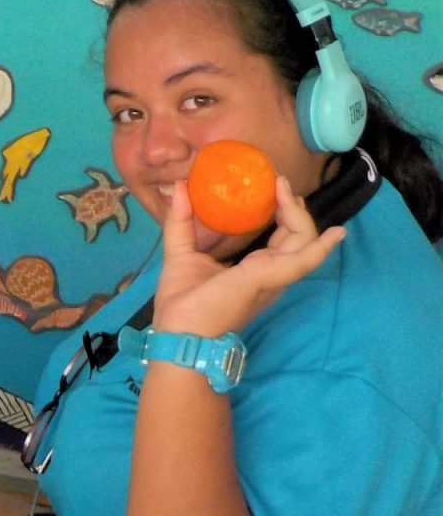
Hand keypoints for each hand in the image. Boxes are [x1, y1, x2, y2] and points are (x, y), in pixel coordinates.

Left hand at [154, 175, 344, 335]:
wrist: (179, 332)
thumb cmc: (181, 302)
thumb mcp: (181, 252)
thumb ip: (181, 221)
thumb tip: (180, 186)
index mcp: (255, 270)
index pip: (282, 238)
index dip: (284, 212)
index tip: (274, 187)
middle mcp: (270, 273)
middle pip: (297, 236)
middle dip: (293, 209)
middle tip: (279, 183)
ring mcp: (272, 276)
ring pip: (303, 241)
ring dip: (298, 214)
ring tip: (284, 191)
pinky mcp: (267, 277)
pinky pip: (303, 260)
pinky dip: (321, 248)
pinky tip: (336, 234)